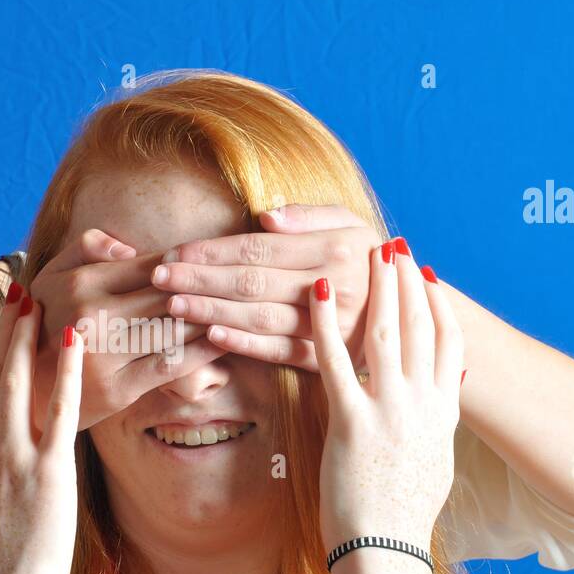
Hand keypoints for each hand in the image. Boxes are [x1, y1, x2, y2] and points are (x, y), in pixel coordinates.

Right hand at [30, 228, 225, 430]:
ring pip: (174, 328)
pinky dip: (203, 352)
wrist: (24, 394)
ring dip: (210, 318)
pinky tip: (223, 342)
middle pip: (168, 295)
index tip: (211, 260)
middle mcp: (93, 316)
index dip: (186, 262)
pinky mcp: (119, 389)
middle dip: (206, 288)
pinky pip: (172, 364)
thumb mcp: (49, 277)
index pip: (149, 265)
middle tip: (239, 281)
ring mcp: (107, 354)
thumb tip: (130, 247)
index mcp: (80, 283)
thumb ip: (85, 247)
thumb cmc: (41, 328)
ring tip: (238, 308)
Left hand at [148, 204, 376, 371]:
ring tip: (174, 306)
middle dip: (200, 279)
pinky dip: (245, 344)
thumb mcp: (352, 223)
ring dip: (212, 311)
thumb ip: (308, 216)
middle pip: (251, 282)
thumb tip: (264, 217)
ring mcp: (331, 326)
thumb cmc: (370, 258)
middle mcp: (333, 287)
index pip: (258, 249)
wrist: (413, 313)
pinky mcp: (329, 358)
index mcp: (335, 248)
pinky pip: (280, 351)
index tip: (175, 251)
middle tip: (159, 278)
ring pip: (260, 317)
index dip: (213, 251)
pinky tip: (212, 336)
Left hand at [308, 240, 463, 554]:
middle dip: (408, 282)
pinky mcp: (352, 422)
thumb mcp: (432, 468)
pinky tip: (319, 292)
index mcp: (442, 416)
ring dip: (378, 287)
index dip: (441, 307)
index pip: (451, 346)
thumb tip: (434, 417)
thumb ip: (432, 433)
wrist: (386, 552)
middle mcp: (423, 405)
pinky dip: (328, 322)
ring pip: (386, 333)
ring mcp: (390, 411)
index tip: (430, 277)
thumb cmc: (401, 520)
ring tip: (369, 252)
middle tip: (396, 247)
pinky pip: (337, 360)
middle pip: (422, 327)